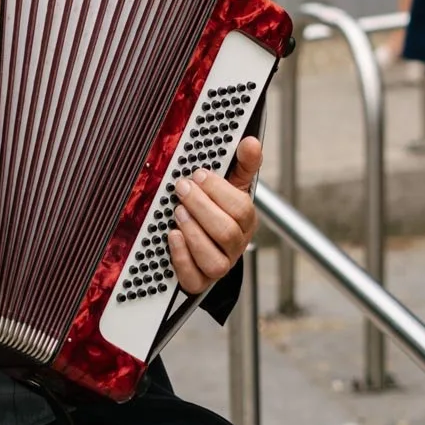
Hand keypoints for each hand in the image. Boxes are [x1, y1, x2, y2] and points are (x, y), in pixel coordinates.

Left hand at [168, 135, 260, 295]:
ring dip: (193, 232)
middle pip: (227, 232)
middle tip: (183, 188)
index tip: (199, 174)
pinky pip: (194, 278)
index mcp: (246, 222)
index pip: (242, 209)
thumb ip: (242, 164)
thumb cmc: (220, 211)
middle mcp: (236, 246)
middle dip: (201, 207)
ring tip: (178, 211)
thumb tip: (251, 142)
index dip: (219, 191)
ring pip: (214, 260)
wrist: (208, 245)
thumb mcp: (232, 186)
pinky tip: (173, 236)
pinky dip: (182, 257)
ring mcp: (219, 266)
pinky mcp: (199, 282)